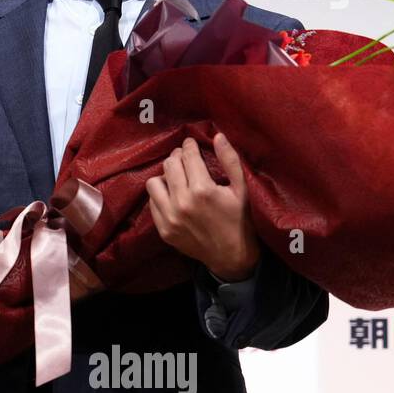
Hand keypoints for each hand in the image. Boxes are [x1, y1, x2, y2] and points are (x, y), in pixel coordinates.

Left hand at [145, 132, 260, 280]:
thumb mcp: (242, 189)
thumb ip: (230, 161)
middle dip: (178, 157)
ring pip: (154, 182)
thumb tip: (218, 135)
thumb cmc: (240, 220)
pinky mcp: (163, 229)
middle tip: (185, 159)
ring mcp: (169, 217)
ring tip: (177, 178)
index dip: (189, 146)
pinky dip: (160, 195)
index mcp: (202, 190)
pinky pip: (151, 202)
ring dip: (165, 176)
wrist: (231, 256)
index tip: (190, 144)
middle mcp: (182, 202)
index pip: (188, 157)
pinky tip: (173, 196)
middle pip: (169, 165)